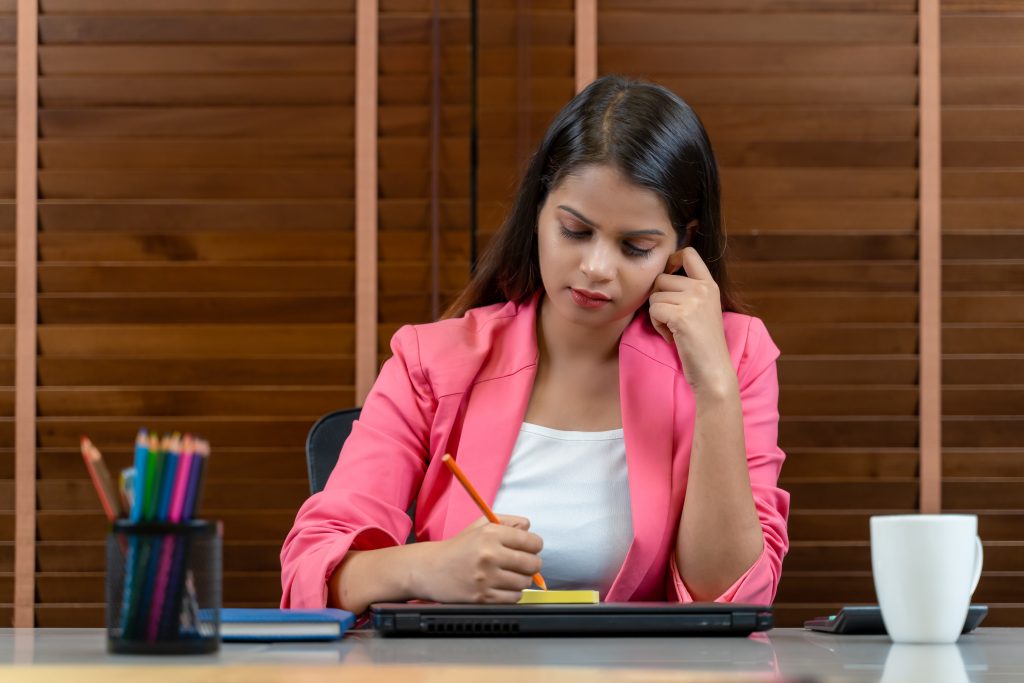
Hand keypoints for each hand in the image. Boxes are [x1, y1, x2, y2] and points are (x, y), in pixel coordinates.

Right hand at [415, 514, 543, 603]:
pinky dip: (512, 593)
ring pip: (525, 582)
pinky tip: (502, 586)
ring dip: (522, 580)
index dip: (535, 546)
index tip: (530, 548)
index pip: (532, 542)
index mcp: (491, 534)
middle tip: (524, 563)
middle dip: (532, 564)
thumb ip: (508, 522)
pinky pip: (514, 598)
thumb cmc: (458, 547)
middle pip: (533, 563)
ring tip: (510, 575)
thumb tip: (529, 528)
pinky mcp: (483, 597)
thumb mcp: (481, 525)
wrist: (431, 569)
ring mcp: (486, 578)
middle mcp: (489, 555)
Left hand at [648, 247, 735, 394]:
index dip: (671, 260)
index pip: (688, 254)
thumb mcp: (702, 309)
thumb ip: (688, 291)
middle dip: (659, 299)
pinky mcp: (681, 315)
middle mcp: (703, 289)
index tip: (667, 275)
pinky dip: (658, 326)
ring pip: (654, 297)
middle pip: (661, 279)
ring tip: (675, 330)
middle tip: (673, 320)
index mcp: (709, 285)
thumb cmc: (703, 344)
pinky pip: (653, 311)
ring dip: (658, 316)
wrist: (713, 370)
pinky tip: (673, 337)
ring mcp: (694, 300)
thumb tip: (660, 277)